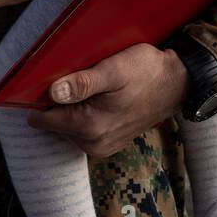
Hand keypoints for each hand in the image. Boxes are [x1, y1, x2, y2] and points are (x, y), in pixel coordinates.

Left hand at [27, 43, 191, 157]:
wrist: (177, 84)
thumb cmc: (146, 72)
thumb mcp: (113, 70)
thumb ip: (82, 83)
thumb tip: (52, 93)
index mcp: (89, 127)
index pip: (41, 118)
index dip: (39, 97)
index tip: (46, 79)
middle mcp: (92, 143)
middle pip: (53, 121)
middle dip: (57, 101)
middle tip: (75, 77)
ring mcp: (100, 146)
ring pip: (66, 125)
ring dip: (71, 106)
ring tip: (90, 85)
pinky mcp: (107, 142)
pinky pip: (80, 128)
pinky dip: (83, 112)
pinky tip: (97, 96)